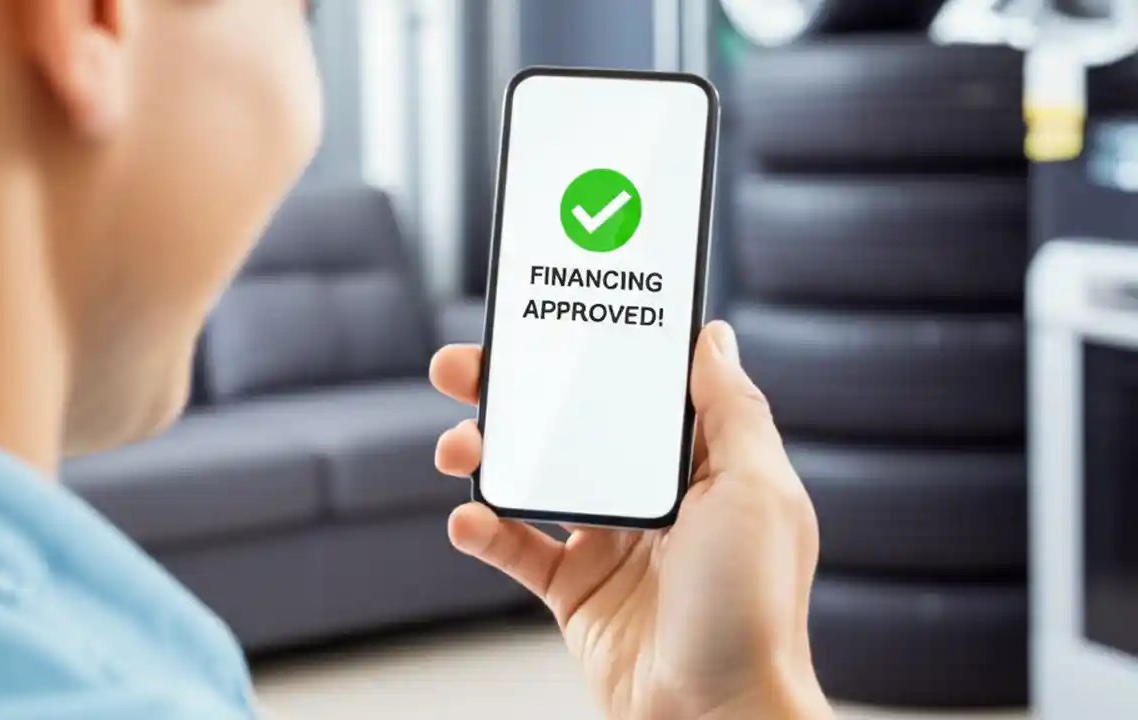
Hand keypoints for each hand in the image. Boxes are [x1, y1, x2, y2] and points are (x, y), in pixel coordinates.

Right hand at [429, 322, 831, 719]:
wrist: (717, 717)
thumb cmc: (754, 608)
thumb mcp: (758, 491)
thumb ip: (732, 410)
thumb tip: (713, 336)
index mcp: (702, 465)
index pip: (640, 389)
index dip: (596, 350)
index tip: (550, 315)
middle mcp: (655, 498)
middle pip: (574, 426)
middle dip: (515, 394)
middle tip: (462, 368)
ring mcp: (612, 544)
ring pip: (536, 481)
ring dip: (487, 458)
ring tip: (456, 450)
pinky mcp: (577, 592)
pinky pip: (519, 550)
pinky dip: (485, 531)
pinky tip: (468, 520)